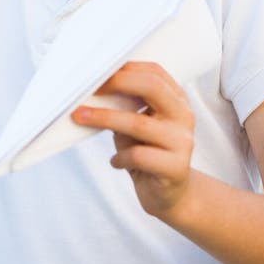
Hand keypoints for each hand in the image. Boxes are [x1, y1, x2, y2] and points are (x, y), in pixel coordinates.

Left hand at [71, 61, 194, 218]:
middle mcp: (183, 116)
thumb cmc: (146, 152)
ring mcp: (182, 142)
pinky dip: (119, 157)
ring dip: (103, 118)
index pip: (154, 72)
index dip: (125, 68)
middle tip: (87, 88)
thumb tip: (91, 87)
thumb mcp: (136, 124)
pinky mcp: (176, 168)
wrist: (169, 195)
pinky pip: (138, 156)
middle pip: (151, 87)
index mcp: (176, 100)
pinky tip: (115, 162)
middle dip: (116, 83)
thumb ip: (124, 105)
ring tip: (80, 117)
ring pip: (138, 123)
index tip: (97, 70)